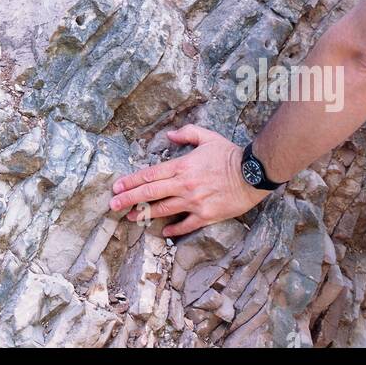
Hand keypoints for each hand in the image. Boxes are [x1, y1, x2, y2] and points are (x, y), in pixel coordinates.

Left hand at [109, 126, 270, 236]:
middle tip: (113, 204)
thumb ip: (186, 133)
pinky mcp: (207, 215)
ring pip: (164, 209)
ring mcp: (194, 202)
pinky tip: (163, 231)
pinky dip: (174, 229)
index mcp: (182, 166)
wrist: (252, 174)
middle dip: (129, 198)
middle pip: (150, 193)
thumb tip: (169, 134)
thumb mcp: (207, 136)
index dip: (131, 181)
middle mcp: (184, 185)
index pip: (150, 174)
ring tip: (130, 217)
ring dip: (145, 214)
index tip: (117, 186)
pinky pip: (186, 225)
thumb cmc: (229, 154)